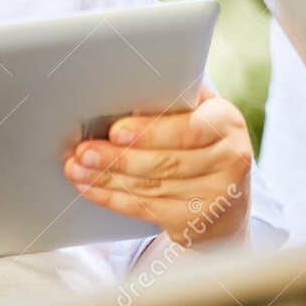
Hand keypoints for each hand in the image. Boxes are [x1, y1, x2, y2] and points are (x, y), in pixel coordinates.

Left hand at [62, 85, 251, 245]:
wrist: (228, 197)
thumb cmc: (203, 140)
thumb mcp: (202, 113)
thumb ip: (177, 100)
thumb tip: (127, 84)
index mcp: (228, 123)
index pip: (188, 130)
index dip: (150, 132)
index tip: (115, 132)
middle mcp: (228, 160)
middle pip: (165, 162)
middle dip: (118, 157)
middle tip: (83, 151)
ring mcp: (214, 197)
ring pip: (151, 186)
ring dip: (107, 177)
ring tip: (77, 166)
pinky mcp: (193, 222)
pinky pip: (145, 209)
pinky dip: (112, 197)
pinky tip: (89, 186)